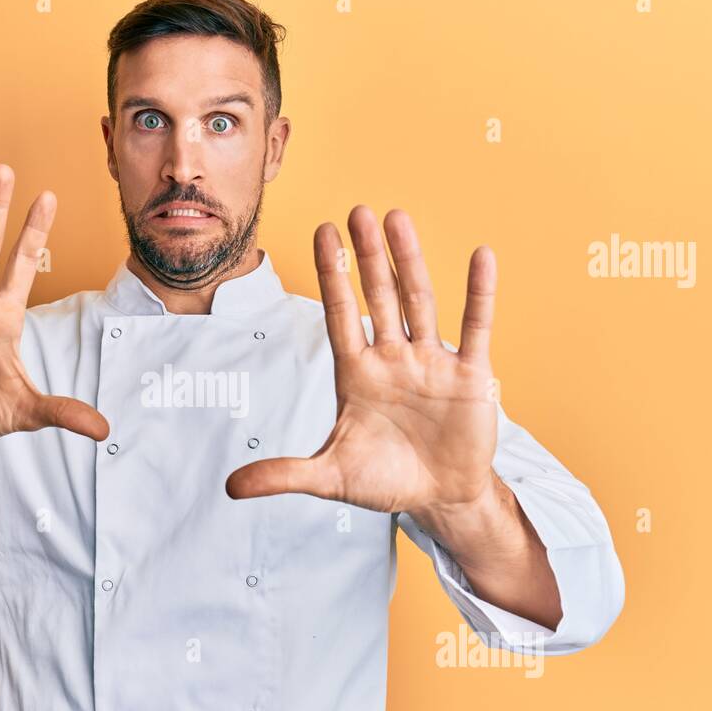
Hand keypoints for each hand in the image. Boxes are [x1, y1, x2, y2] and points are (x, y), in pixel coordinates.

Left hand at [225, 206, 499, 522]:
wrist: (440, 499)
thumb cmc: (384, 482)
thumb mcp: (330, 478)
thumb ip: (284, 475)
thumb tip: (230, 487)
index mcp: (358, 374)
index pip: (341, 314)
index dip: (332, 274)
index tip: (323, 232)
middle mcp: (393, 358)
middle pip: (378, 297)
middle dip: (366, 256)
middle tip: (357, 211)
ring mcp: (432, 362)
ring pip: (420, 301)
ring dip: (409, 261)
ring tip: (398, 219)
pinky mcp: (470, 376)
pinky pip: (477, 328)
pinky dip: (480, 294)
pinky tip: (481, 257)